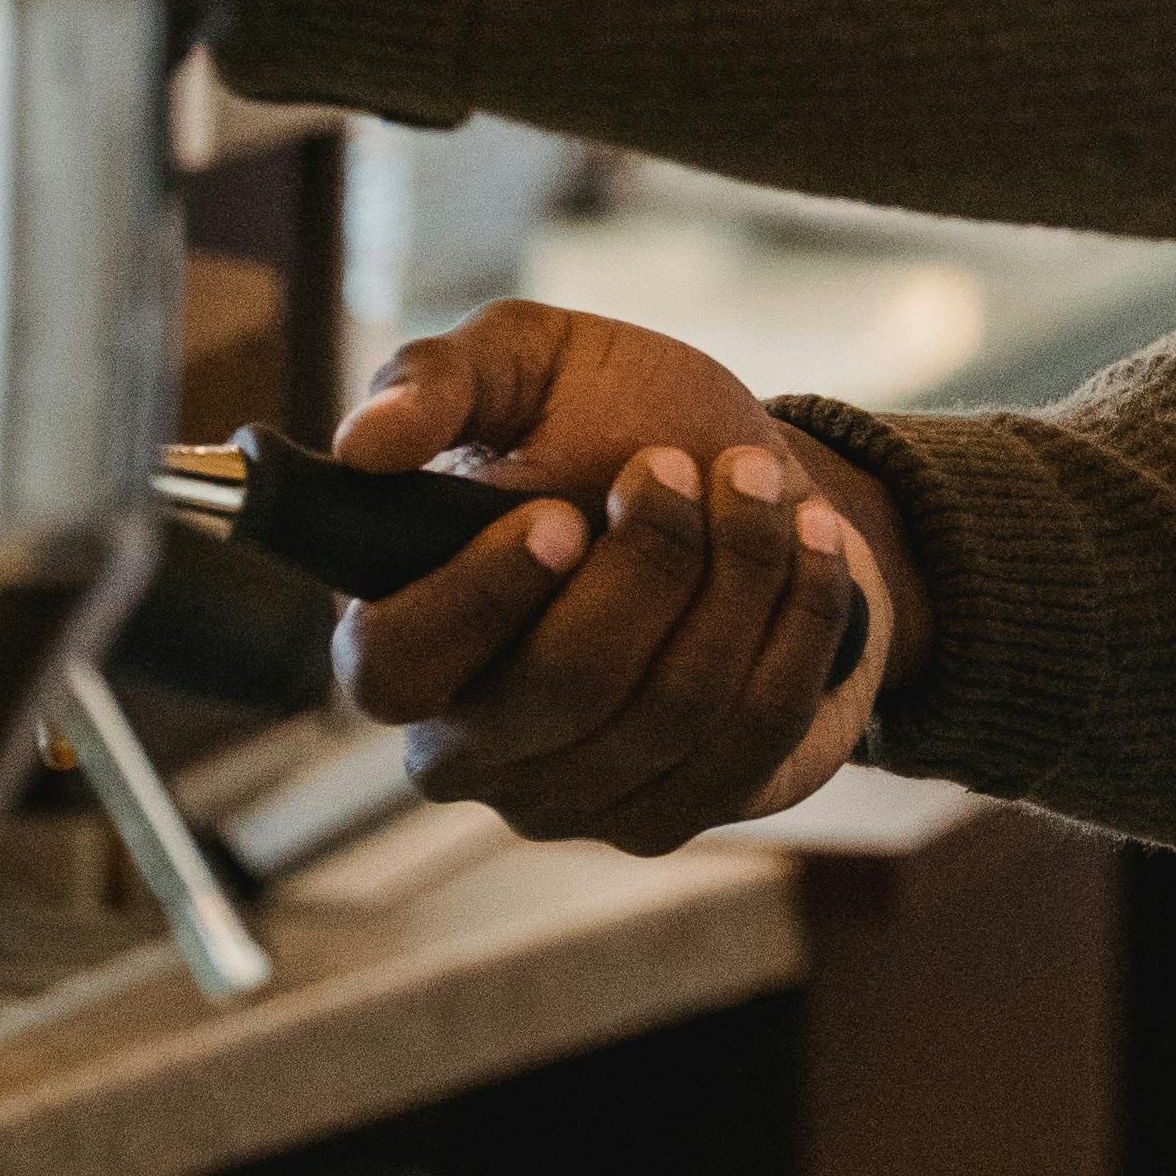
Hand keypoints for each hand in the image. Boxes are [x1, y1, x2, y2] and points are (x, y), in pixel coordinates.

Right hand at [328, 300, 931, 853]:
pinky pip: (751, 738)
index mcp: (399, 638)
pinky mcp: (669, 816)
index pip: (394, 667)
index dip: (480, 597)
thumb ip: (440, 378)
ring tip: (761, 482)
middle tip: (687, 465)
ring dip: (740, 574)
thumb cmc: (616, 416)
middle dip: (652, 557)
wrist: (749, 478)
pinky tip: (812, 544)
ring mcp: (568, 798)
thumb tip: (363, 443)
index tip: (564, 517)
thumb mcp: (530, 359)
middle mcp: (468, 743)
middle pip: (564, 685)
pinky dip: (801, 623)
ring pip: (670, 711)